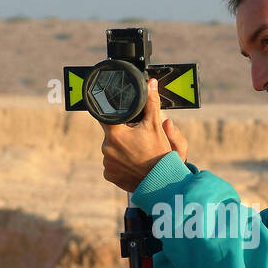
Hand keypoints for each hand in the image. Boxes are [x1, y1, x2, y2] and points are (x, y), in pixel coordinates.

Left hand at [100, 78, 188, 192]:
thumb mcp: (156, 126)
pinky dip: (120, 162)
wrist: (161, 183)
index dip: (114, 114)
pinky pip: (112, 164)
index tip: (121, 117)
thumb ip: (151, 103)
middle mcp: (106, 148)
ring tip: (137, 152)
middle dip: (122, 132)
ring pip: (111, 149)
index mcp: (114, 133)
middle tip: (137, 137)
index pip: (105, 115)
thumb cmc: (160, 154)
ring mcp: (107, 163)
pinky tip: (133, 163)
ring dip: (120, 148)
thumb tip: (151, 83)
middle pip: (111, 133)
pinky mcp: (109, 175)